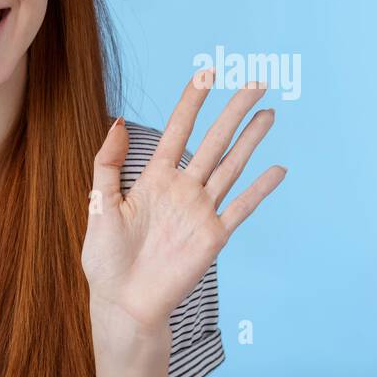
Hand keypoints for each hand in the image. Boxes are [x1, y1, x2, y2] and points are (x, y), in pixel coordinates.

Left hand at [82, 68, 285, 333]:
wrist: (124, 303)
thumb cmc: (106, 259)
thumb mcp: (99, 204)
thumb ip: (107, 163)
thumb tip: (118, 121)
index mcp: (154, 178)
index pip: (178, 130)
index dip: (192, 102)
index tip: (208, 74)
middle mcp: (182, 189)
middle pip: (214, 141)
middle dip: (234, 112)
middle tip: (256, 83)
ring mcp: (201, 211)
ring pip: (231, 166)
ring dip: (251, 140)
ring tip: (268, 113)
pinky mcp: (213, 236)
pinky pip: (241, 208)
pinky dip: (260, 189)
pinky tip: (277, 169)